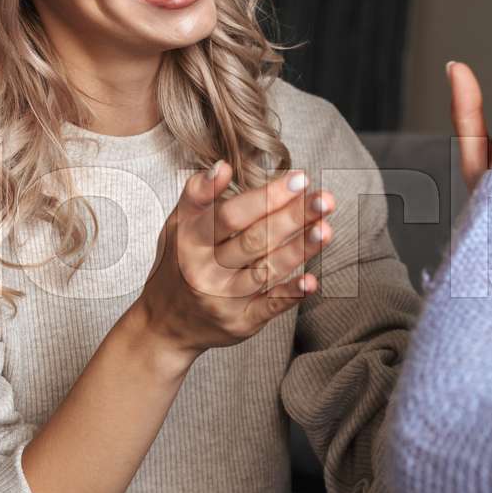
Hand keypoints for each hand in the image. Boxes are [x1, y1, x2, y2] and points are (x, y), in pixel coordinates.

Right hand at [134, 164, 335, 356]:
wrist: (164, 325)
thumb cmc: (178, 265)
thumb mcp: (177, 226)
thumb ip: (198, 195)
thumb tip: (223, 166)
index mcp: (191, 241)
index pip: (232, 215)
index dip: (266, 197)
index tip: (300, 179)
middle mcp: (206, 270)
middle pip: (254, 240)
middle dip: (293, 218)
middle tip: (324, 199)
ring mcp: (224, 299)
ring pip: (266, 270)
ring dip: (300, 250)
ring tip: (326, 229)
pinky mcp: (240, 322)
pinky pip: (268, 307)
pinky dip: (291, 294)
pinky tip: (312, 280)